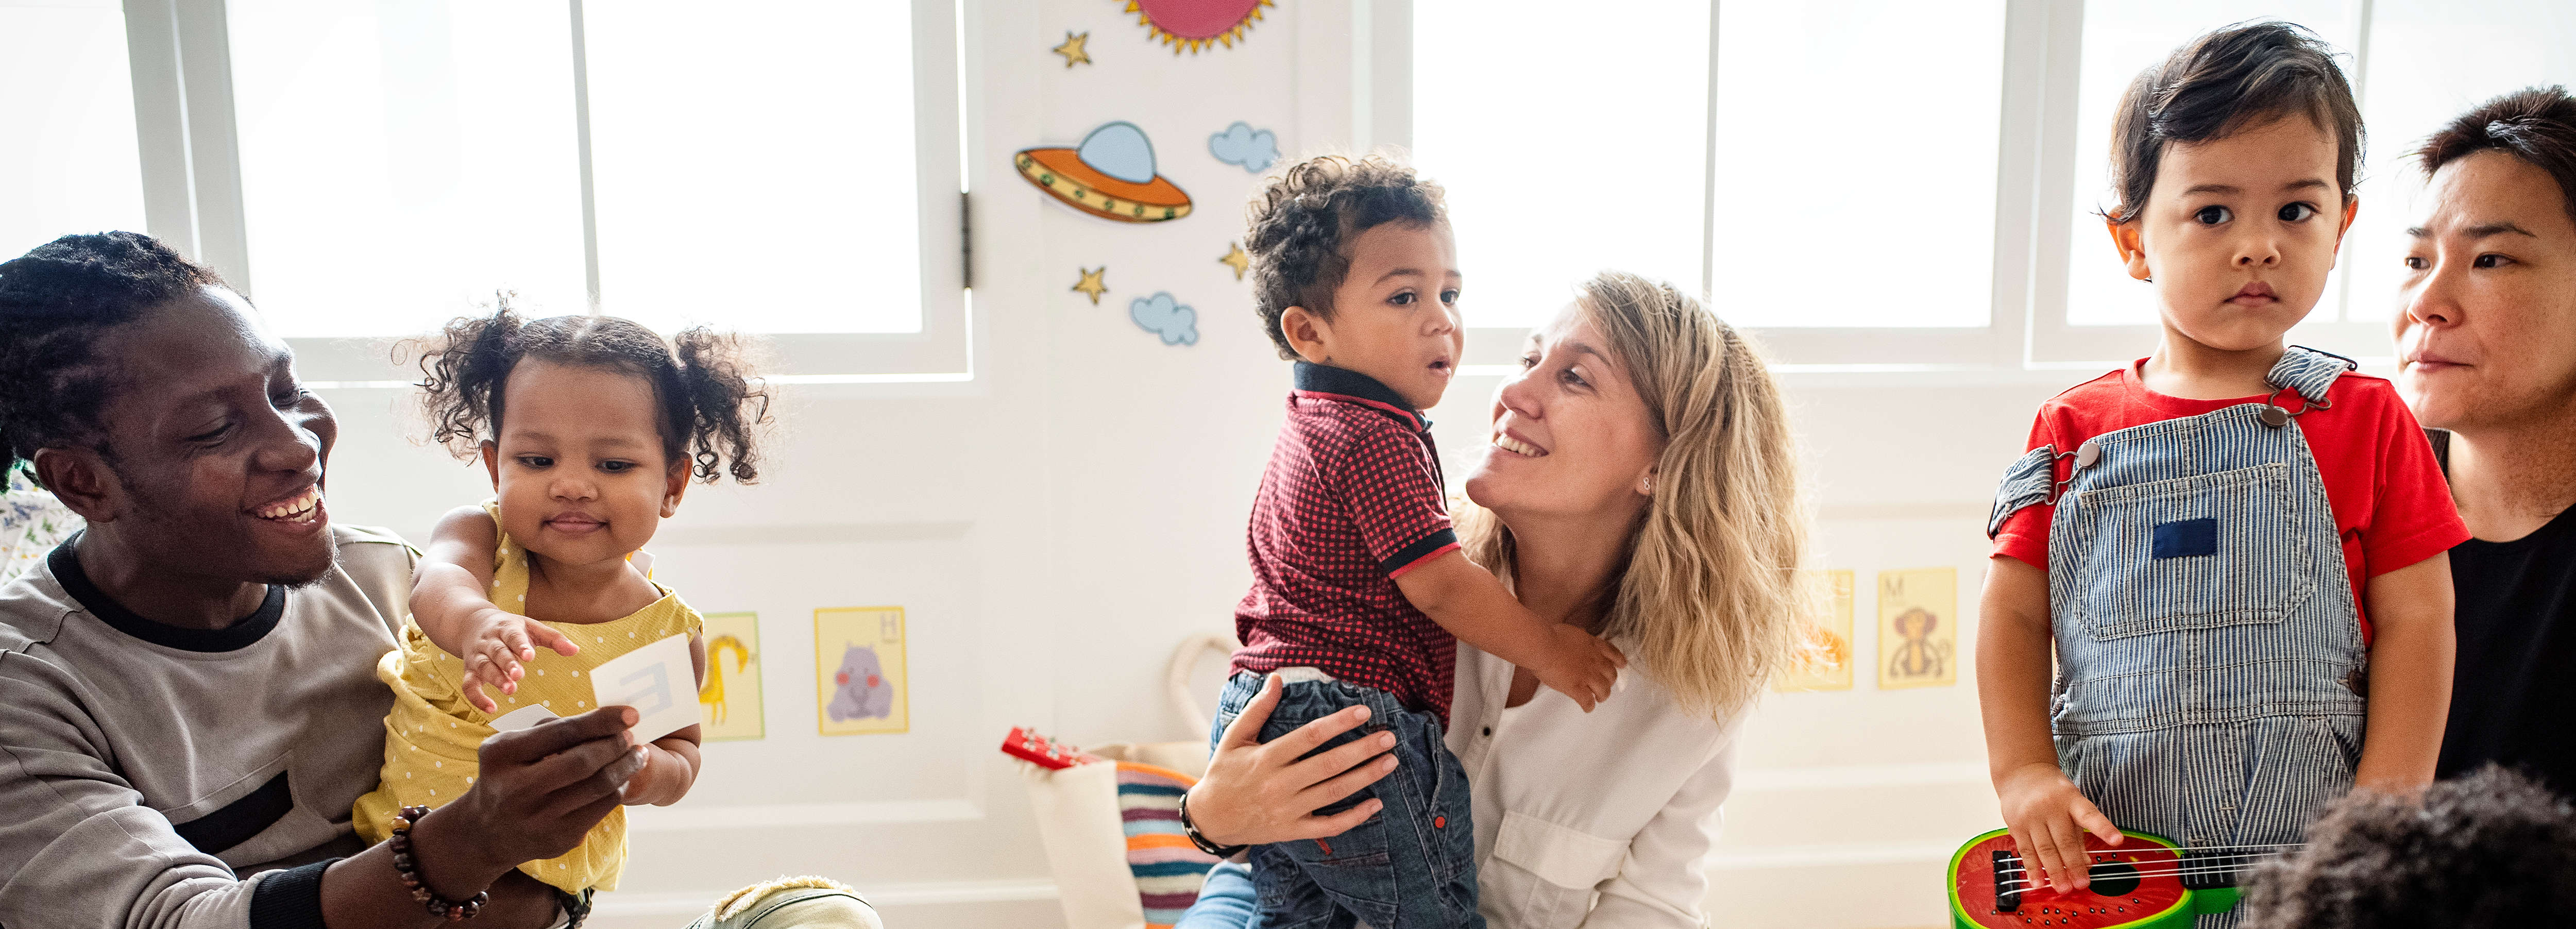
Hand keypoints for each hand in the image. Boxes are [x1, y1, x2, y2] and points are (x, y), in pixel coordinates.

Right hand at [447, 706, 648, 870]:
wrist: (487, 833)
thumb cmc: (508, 775)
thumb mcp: (512, 746)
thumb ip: (550, 730)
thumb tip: (605, 720)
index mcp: (503, 754)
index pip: (562, 732)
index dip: (601, 721)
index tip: (631, 713)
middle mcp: (516, 789)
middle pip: (583, 762)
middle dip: (615, 745)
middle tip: (632, 735)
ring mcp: (538, 818)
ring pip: (598, 787)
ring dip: (625, 766)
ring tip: (637, 753)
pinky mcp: (558, 839)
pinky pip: (601, 808)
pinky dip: (618, 788)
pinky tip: (623, 777)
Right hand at [459, 609, 578, 712]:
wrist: (472, 622)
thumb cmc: (509, 628)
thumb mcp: (531, 627)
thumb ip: (553, 638)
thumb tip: (575, 650)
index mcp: (506, 628)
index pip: (513, 635)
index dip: (521, 645)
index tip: (530, 655)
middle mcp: (490, 642)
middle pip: (497, 652)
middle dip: (507, 663)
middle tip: (519, 675)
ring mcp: (478, 656)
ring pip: (483, 667)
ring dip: (496, 679)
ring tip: (510, 690)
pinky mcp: (469, 670)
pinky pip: (468, 685)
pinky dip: (477, 697)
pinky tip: (491, 708)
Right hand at [1185, 674, 1397, 847]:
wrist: (1210, 818)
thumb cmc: (1224, 772)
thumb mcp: (1234, 737)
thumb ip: (1257, 709)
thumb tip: (1276, 678)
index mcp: (1266, 757)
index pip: (1309, 736)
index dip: (1339, 723)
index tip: (1364, 711)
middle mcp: (1279, 784)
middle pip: (1329, 764)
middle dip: (1363, 749)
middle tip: (1389, 737)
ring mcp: (1288, 809)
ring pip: (1334, 792)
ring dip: (1366, 777)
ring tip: (1390, 761)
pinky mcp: (1293, 830)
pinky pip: (1329, 826)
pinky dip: (1354, 817)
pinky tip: (1376, 804)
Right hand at [1534, 625, 1625, 710]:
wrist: (1542, 646)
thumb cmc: (1551, 636)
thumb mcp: (1572, 631)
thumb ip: (1580, 637)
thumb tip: (1582, 636)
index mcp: (1593, 646)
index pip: (1613, 653)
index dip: (1619, 660)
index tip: (1622, 665)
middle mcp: (1595, 661)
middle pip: (1611, 675)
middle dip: (1609, 681)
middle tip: (1604, 684)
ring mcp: (1587, 676)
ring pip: (1604, 690)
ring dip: (1602, 695)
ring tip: (1598, 699)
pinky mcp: (1576, 688)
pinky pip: (1588, 701)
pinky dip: (1589, 706)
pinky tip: (1587, 708)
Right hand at [1995, 762, 2121, 893]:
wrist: (2022, 774)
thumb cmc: (2053, 793)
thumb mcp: (2072, 805)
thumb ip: (2079, 834)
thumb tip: (2086, 864)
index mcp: (2071, 800)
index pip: (2089, 815)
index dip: (2104, 828)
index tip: (2118, 840)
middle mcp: (2051, 807)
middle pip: (2064, 841)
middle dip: (2073, 865)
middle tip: (2082, 884)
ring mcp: (2031, 816)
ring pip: (2044, 848)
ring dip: (2054, 871)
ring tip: (2063, 889)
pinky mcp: (2016, 824)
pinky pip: (2025, 850)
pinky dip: (2032, 868)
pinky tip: (2038, 882)